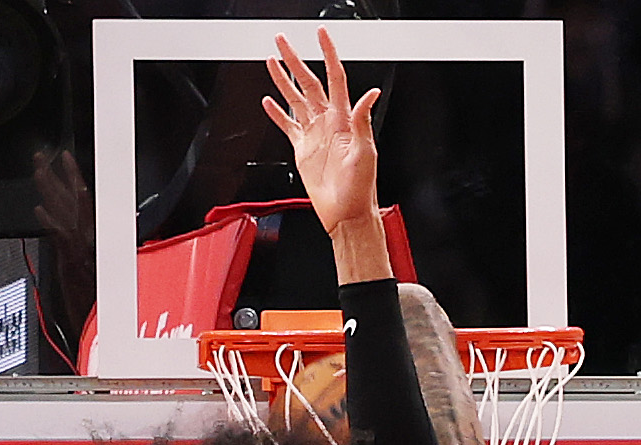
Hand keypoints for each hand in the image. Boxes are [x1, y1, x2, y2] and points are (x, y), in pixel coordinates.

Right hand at [263, 30, 380, 234]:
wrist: (346, 214)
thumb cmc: (361, 188)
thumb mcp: (365, 152)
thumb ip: (363, 121)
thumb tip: (370, 94)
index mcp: (344, 120)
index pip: (335, 78)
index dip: (328, 55)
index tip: (322, 35)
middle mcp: (328, 123)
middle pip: (309, 83)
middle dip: (296, 60)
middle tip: (283, 40)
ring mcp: (315, 135)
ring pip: (296, 99)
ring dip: (284, 80)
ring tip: (272, 61)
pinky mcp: (303, 150)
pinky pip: (288, 125)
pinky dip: (277, 113)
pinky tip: (270, 101)